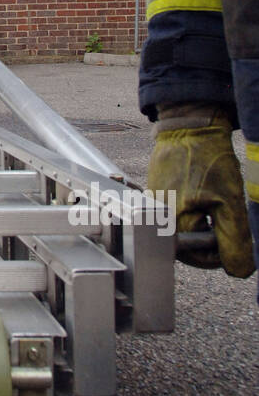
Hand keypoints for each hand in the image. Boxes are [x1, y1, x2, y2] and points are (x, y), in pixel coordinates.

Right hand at [147, 105, 254, 276]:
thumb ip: (234, 240)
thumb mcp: (229, 202)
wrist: (190, 125)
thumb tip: (239, 269)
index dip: (223, 250)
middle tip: (226, 213)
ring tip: (215, 199)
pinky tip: (203, 190)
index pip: (200, 258)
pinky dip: (195, 206)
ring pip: (187, 227)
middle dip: (213, 235)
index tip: (234, 234)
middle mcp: (157, 218)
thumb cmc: (206, 158)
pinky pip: (178, 211)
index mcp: (171, 225)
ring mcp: (155, 204)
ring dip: (206, 220)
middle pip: (191, 245)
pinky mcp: (157, 192)